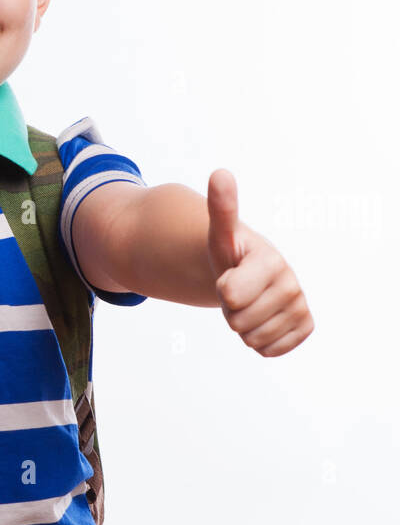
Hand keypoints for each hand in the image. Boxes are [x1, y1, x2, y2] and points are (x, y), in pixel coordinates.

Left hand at [206, 170, 313, 356]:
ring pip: (252, 339)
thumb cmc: (231, 254)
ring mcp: (299, 307)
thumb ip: (221, 208)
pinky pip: (269, 350)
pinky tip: (261, 319)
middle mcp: (292, 284)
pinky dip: (258, 341)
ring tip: (248, 303)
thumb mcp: (221, 234)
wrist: (248, 274)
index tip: (230, 274)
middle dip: (230, 310)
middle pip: (238, 322)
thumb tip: (220, 173)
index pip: (231, 296)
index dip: (222, 290)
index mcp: (272, 261)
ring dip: (242, 326)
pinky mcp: (304, 327)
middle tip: (237, 291)